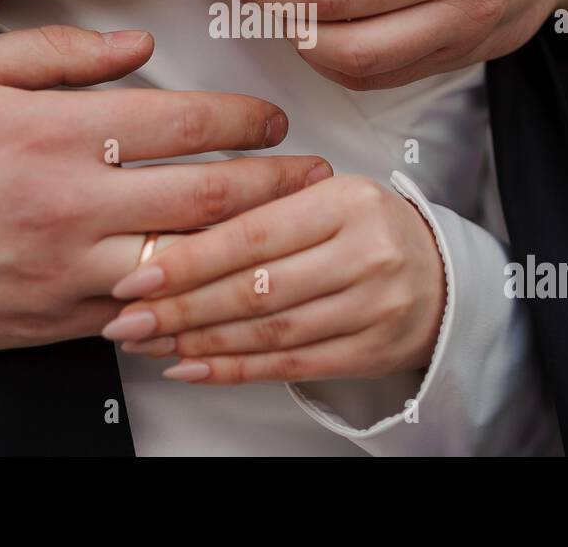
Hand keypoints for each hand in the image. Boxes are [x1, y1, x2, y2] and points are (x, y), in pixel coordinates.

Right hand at [0, 26, 331, 357]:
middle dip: (275, 186)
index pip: (184, 122)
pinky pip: (141, 317)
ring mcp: (63, 271)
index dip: (246, 121)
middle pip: (205, 197)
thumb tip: (141, 46)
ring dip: (249, 249)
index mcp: (54, 132)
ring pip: (186, 265)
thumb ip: (58, 52)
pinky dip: (187, 303)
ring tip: (291, 233)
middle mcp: (70, 204)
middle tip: (316, 176)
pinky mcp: (50, 320)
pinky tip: (220, 288)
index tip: (276, 119)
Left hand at [99, 175, 444, 384]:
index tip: (136, 276)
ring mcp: (373, 307)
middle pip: (256, 289)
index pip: (254, 235)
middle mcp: (365, 254)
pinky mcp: (372, 351)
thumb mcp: (324, 198)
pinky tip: (191, 366)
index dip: (189, 259)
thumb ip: (262, 212)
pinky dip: (234, 369)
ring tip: (148, 342)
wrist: (441, 274)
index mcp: (347, 202)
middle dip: (180, 307)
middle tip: (126, 319)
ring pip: (269, 331)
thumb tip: (169, 235)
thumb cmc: (365, 229)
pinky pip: (290, 365)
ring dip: (198, 341)